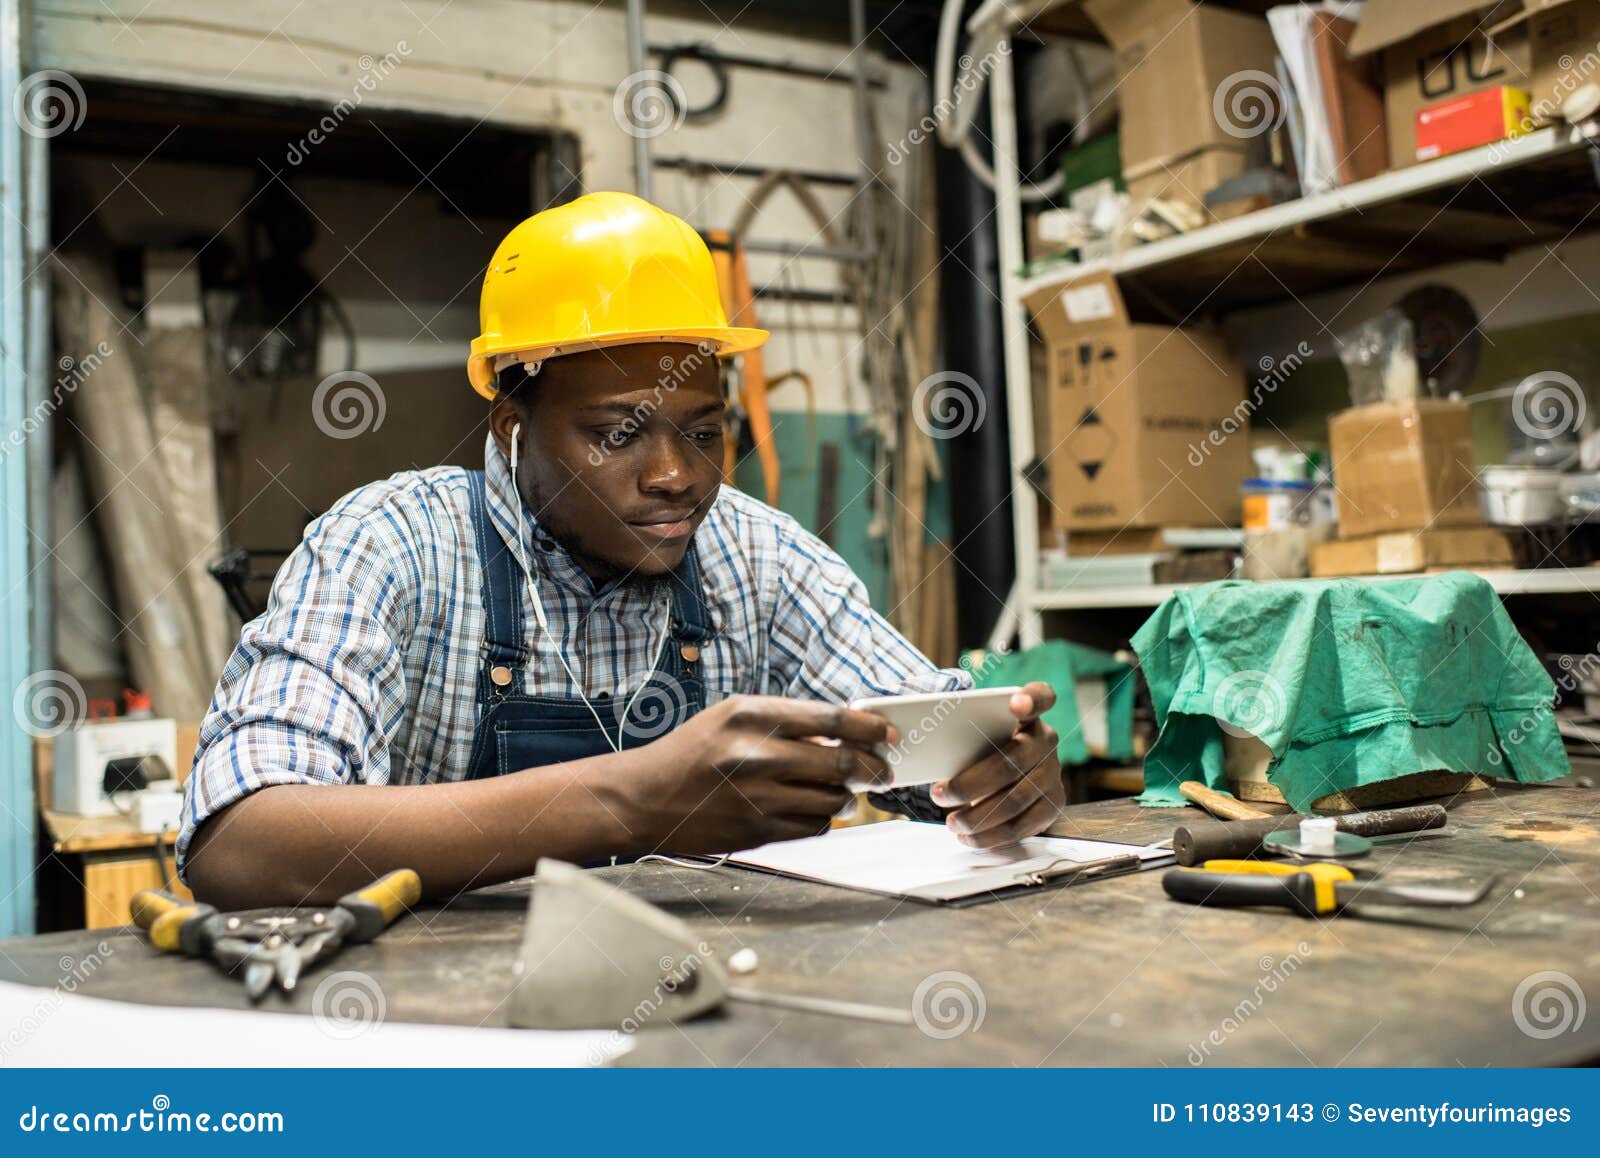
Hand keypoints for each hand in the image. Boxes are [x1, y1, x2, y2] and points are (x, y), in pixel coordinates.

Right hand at [640, 695, 896, 853]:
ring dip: (847, 797)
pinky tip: (814, 811)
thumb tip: (844, 733)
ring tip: (844, 793)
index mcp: (752, 714)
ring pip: (832, 799)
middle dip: (873, 769)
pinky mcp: (756, 830)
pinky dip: (824, 820)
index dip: (869, 727)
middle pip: (841, 761)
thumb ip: (785, 722)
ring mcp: (757, 795)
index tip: (889, 733)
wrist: (644, 797)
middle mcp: (756, 752)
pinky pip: (813, 827)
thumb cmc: (692, 752)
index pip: (831, 717)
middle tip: (883, 773)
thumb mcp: (732, 717)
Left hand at [930, 681, 1063, 849]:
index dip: (1031, 699)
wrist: (1006, 776)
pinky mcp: (1053, 804)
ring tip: (951, 822)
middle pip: (1011, 762)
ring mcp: (1053, 773)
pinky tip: (970, 837)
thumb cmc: (981, 748)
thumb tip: (918, 743)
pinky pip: (1024, 826)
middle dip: (970, 784)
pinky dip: (992, 837)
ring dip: (978, 817)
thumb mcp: (974, 733)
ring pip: (1016, 800)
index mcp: (1028, 713)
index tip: (1015, 703)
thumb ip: (959, 731)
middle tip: (939, 794)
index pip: (1041, 696)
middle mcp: (1046, 741)